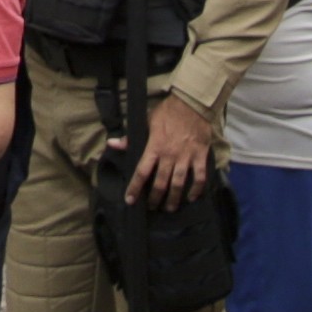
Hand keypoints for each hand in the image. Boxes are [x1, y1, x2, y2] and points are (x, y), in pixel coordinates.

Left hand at [128, 93, 219, 207]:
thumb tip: (112, 144)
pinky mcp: (200, 156)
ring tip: (169, 208)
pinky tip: (192, 197)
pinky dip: (196, 189)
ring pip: (179, 184)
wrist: (191, 104)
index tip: (130, 200)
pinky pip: (199, 177)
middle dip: (155, 198)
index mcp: (154, 147)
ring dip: (173, 199)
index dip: (135, 188)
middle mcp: (169, 156)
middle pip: (161, 183)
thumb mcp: (145, 122)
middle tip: (152, 207)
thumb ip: (130, 137)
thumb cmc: (167, 112)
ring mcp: (186, 157)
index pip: (142, 172)